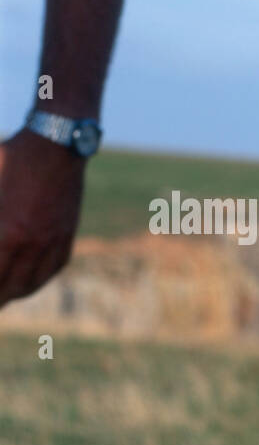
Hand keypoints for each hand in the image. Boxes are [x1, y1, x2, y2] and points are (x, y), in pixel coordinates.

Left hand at [0, 130, 87, 305]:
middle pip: (7, 287)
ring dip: (13, 294)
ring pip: (30, 282)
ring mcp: (52, 242)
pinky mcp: (66, 235)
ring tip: (3, 299)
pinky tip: (28, 282)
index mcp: (6, 235)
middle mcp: (30, 245)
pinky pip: (51, 268)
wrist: (56, 145)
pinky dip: (37, 280)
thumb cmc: (10, 158)